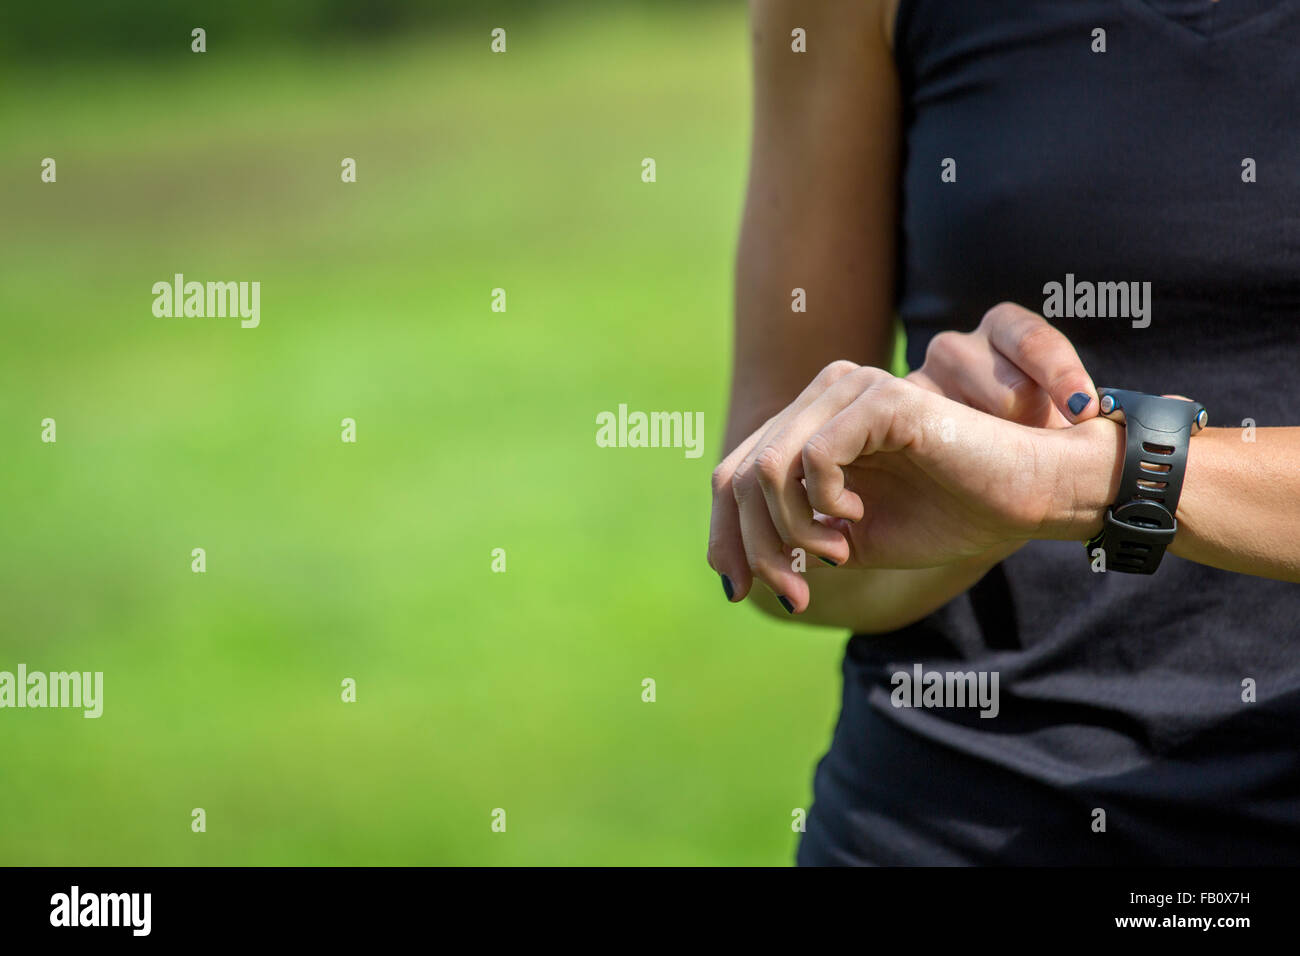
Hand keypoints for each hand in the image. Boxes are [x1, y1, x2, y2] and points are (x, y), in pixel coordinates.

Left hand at [708, 304, 1100, 608]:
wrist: (1026, 498)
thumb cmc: (946, 516)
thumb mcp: (850, 540)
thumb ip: (791, 541)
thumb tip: (729, 569)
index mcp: (809, 423)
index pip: (733, 474)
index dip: (725, 536)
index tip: (738, 591)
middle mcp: (822, 395)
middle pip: (740, 475)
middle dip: (755, 547)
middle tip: (792, 593)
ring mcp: (849, 390)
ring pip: (767, 467)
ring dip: (788, 531)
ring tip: (834, 554)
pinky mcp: (881, 398)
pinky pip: (814, 457)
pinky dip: (822, 503)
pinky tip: (853, 519)